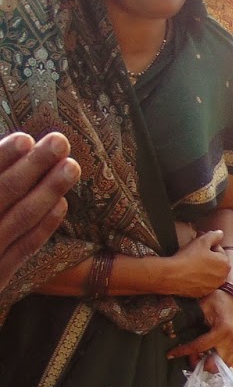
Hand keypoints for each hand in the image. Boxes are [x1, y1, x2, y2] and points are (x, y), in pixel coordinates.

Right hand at [0, 130, 77, 286]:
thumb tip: (7, 156)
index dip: (1, 157)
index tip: (25, 138)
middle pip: (4, 193)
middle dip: (34, 166)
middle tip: (60, 141)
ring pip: (20, 218)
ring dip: (48, 191)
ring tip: (71, 166)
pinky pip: (24, 248)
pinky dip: (44, 226)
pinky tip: (62, 204)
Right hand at [164, 229, 230, 297]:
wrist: (172, 275)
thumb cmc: (188, 257)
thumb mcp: (202, 241)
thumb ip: (214, 236)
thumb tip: (221, 233)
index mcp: (225, 264)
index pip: (218, 250)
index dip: (207, 246)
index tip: (197, 245)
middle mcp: (223, 278)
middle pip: (215, 263)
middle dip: (207, 257)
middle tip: (194, 253)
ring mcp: (213, 287)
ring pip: (209, 273)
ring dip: (203, 268)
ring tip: (191, 263)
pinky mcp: (203, 293)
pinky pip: (202, 283)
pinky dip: (198, 278)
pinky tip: (188, 274)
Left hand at [169, 288, 232, 364]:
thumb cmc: (218, 300)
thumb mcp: (202, 306)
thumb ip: (190, 320)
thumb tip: (172, 332)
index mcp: (223, 330)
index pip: (200, 346)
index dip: (184, 351)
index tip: (170, 354)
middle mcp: (231, 340)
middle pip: (215, 363)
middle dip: (201, 364)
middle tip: (189, 359)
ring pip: (222, 365)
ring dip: (208, 363)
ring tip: (197, 357)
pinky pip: (226, 360)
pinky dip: (215, 361)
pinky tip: (206, 355)